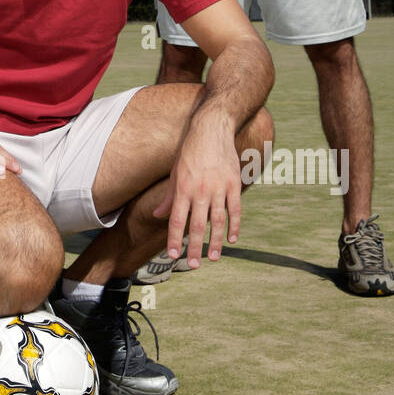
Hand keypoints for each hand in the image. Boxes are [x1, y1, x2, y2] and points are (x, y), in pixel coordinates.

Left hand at [151, 117, 240, 266]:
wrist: (212, 128)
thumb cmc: (190, 151)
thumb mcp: (174, 172)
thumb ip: (169, 197)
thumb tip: (158, 216)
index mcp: (183, 188)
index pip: (177, 220)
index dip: (175, 239)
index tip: (173, 255)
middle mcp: (200, 190)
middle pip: (197, 225)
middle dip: (195, 247)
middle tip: (194, 265)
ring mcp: (219, 187)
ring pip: (218, 221)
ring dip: (215, 242)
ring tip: (213, 258)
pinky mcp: (234, 183)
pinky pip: (235, 209)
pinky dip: (235, 225)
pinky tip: (232, 239)